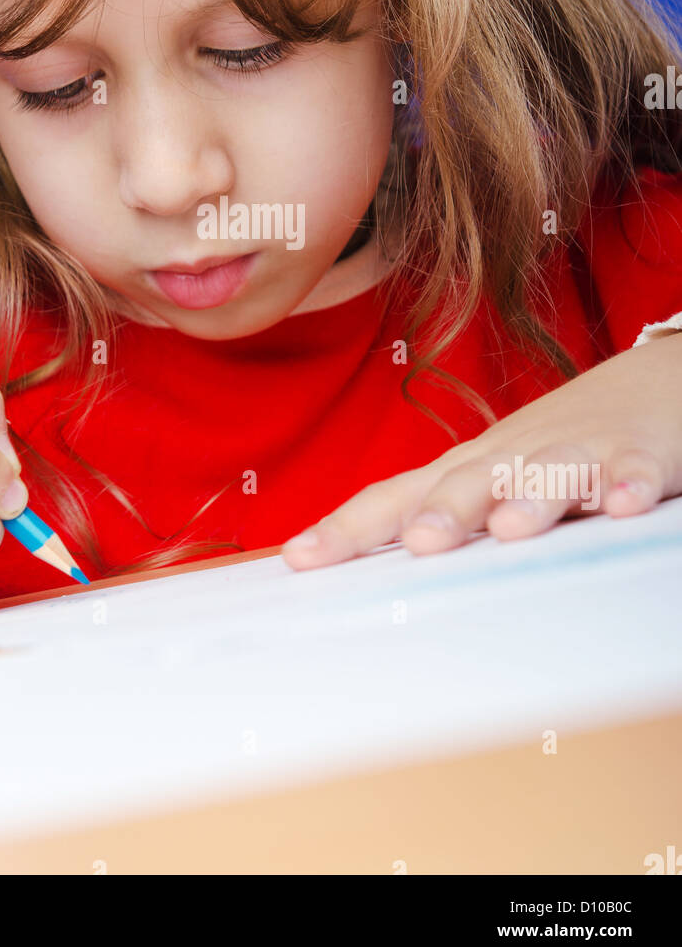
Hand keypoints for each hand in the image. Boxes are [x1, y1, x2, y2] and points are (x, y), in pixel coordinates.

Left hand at [281, 334, 681, 567]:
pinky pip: (629, 469)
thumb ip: (434, 514)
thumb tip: (356, 565)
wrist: (651, 381)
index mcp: (465, 471)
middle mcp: (509, 459)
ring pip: (546, 473)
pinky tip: (619, 505)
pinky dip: (626, 483)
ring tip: (510, 528)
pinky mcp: (634, 453)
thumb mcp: (489, 479)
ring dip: (528, 498)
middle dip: (443, 511)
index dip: (348, 528)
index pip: (394, 498)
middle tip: (420, 541)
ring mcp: (573, 452)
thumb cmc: (554, 444)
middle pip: (469, 482)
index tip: (300, 560)